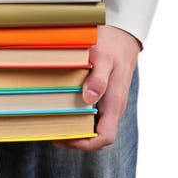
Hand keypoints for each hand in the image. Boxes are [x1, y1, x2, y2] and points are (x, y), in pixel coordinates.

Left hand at [54, 24, 140, 151]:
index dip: (85, 143)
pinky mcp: (106, 93)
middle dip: (77, 138)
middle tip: (54, 130)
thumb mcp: (103, 57)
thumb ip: (98, 78)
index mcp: (114, 102)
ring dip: (78, 127)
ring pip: (96, 125)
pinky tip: (66, 107)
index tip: (64, 137)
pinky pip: (96, 113)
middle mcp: (114, 105)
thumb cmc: (113, 43)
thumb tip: (89, 99)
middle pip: (98, 135)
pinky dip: (81, 116)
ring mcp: (111, 100)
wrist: (124, 33)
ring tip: (57, 121)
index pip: (104, 137)